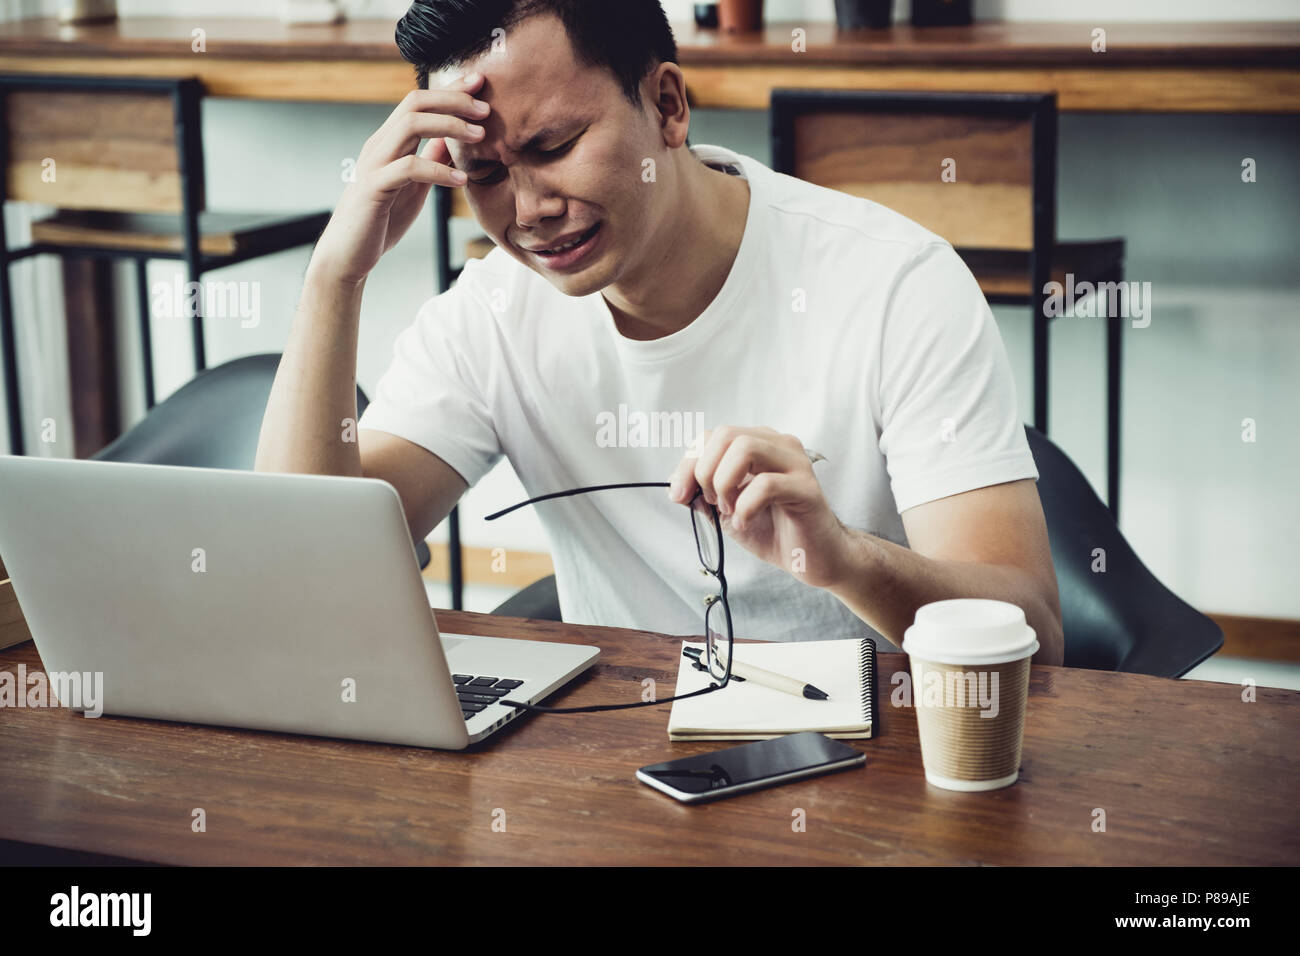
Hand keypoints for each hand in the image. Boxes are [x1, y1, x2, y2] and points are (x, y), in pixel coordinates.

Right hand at [310, 73, 489, 284]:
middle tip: (486, 109)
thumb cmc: (381, 220)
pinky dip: (438, 170)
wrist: (349, 255)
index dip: (449, 90)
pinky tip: (461, 180)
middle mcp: (379, 145)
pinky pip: (408, 168)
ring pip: (410, 125)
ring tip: (479, 136)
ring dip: (449, 125)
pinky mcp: (373, 188)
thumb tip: (451, 141)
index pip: (419, 103)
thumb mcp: (414, 187)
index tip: (480, 84)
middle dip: (453, 100)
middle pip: (415, 103)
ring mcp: (373, 164)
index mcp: (388, 142)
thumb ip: (430, 161)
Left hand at [667, 426, 847, 587]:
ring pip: (745, 448)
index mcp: (758, 444)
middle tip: (713, 502)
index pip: (711, 436)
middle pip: (725, 434)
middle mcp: (778, 445)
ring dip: (725, 483)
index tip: (680, 495)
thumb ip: (701, 494)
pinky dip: (745, 507)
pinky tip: (746, 522)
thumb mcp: (726, 511)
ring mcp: (796, 463)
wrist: (812, 558)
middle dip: (705, 471)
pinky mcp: (807, 487)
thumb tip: (673, 483)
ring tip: (730, 510)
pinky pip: (766, 484)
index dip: (688, 464)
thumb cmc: (772, 530)